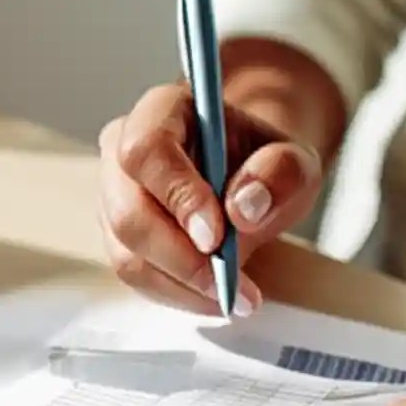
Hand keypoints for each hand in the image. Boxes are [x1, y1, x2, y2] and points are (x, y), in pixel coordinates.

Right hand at [98, 82, 323, 316]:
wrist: (247, 178)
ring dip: (181, 283)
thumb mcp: (294, 161)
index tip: (216, 237)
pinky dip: (176, 293)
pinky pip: (135, 275)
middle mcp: (121, 150)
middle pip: (128, 213)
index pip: (147, 149)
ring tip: (234, 294)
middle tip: (229, 282)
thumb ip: (281, 173)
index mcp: (162, 111)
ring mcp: (111, 197)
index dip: (177, 195)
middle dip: (180, 257)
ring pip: (127, 253)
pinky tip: (212, 294)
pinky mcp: (115, 237)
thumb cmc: (263, 164)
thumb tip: (245, 207)